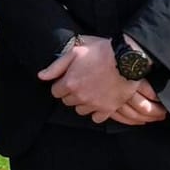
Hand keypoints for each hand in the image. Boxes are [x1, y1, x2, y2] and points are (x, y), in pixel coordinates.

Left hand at [38, 34, 159, 127]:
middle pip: (68, 101)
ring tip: (90, 91)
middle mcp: (80, 97)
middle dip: (71, 93)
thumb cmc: (102, 52)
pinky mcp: (108, 109)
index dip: (61, 85)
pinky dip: (97, 112)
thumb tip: (41, 76)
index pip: (56, 92)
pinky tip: (100, 102)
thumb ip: (56, 66)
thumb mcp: (76, 51)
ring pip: (81, 110)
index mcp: (70, 83)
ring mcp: (94, 104)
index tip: (68, 80)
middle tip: (80, 83)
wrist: (127, 59)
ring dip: (83, 103)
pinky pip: (96, 118)